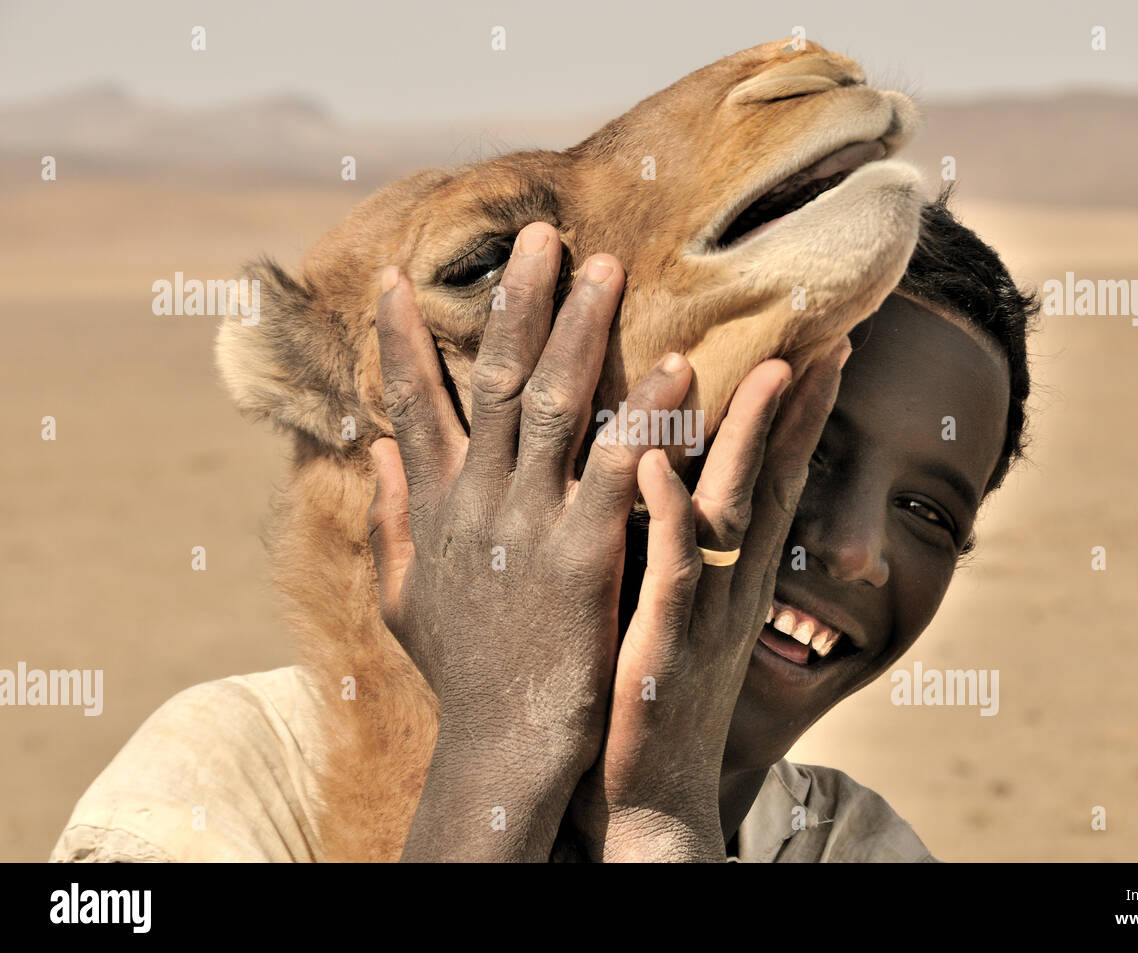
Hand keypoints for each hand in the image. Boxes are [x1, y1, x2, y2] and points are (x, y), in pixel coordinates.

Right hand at [368, 223, 692, 859]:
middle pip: (496, 382)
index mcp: (439, 508)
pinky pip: (618, 469)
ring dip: (579, 331)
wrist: (506, 747)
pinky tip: (678, 364)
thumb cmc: (468, 671)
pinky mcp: (584, 557)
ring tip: (606, 266)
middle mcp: (478, 502)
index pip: (413, 406)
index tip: (399, 278)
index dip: (401, 341)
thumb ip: (392, 518)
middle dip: (515, 303)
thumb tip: (375, 450)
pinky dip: (644, 414)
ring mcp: (529, 524)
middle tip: (542, 234)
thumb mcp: (407, 595)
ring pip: (555, 407)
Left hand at [564, 339, 850, 860]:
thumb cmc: (643, 693)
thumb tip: (659, 479)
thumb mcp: (668, 606)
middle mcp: (735, 582)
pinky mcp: (664, 642)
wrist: (644, 797)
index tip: (819, 346)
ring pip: (737, 508)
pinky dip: (668, 514)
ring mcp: (707, 610)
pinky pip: (672, 568)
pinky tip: (655, 464)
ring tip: (774, 368)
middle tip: (830, 336)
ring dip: (755, 439)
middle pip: (779, 478)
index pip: (777, 476)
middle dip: (804, 406)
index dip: (800, 412)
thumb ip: (673, 544)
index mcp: (733, 570)